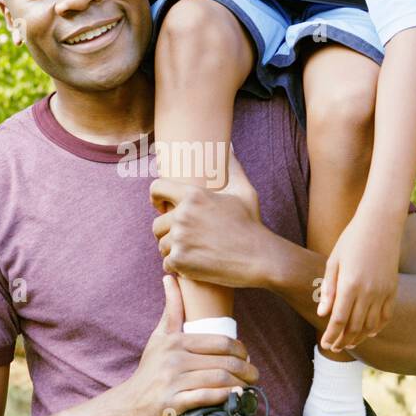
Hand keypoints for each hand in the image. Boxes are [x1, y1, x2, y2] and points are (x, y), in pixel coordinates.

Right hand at [119, 275, 257, 415]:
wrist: (129, 404)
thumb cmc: (150, 370)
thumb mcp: (159, 337)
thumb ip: (171, 310)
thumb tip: (170, 278)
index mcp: (175, 341)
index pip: (220, 341)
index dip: (240, 349)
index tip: (246, 356)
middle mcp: (174, 358)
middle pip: (224, 361)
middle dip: (246, 369)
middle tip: (254, 374)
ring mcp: (173, 381)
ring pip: (219, 379)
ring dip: (241, 384)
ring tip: (249, 387)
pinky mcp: (173, 403)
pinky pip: (207, 397)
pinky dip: (226, 397)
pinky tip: (236, 398)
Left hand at [150, 150, 263, 289]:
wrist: (259, 258)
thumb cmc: (251, 224)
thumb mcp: (244, 192)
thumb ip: (233, 168)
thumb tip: (231, 148)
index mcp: (193, 195)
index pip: (157, 188)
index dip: (156, 197)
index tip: (161, 207)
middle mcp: (183, 215)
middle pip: (157, 224)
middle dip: (167, 232)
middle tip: (183, 239)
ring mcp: (180, 238)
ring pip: (162, 245)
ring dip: (173, 250)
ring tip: (190, 253)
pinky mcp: (180, 260)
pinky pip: (167, 264)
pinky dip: (177, 267)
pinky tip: (192, 267)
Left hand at [317, 210, 401, 352]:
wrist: (380, 224)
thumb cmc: (351, 239)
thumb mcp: (333, 261)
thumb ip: (329, 289)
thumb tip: (323, 314)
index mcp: (349, 285)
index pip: (339, 321)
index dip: (331, 336)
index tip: (325, 344)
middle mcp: (368, 292)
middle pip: (355, 327)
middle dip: (343, 340)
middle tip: (334, 348)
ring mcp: (383, 291)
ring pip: (371, 325)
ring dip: (359, 337)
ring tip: (349, 343)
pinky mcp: (394, 288)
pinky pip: (387, 315)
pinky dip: (378, 327)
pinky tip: (370, 332)